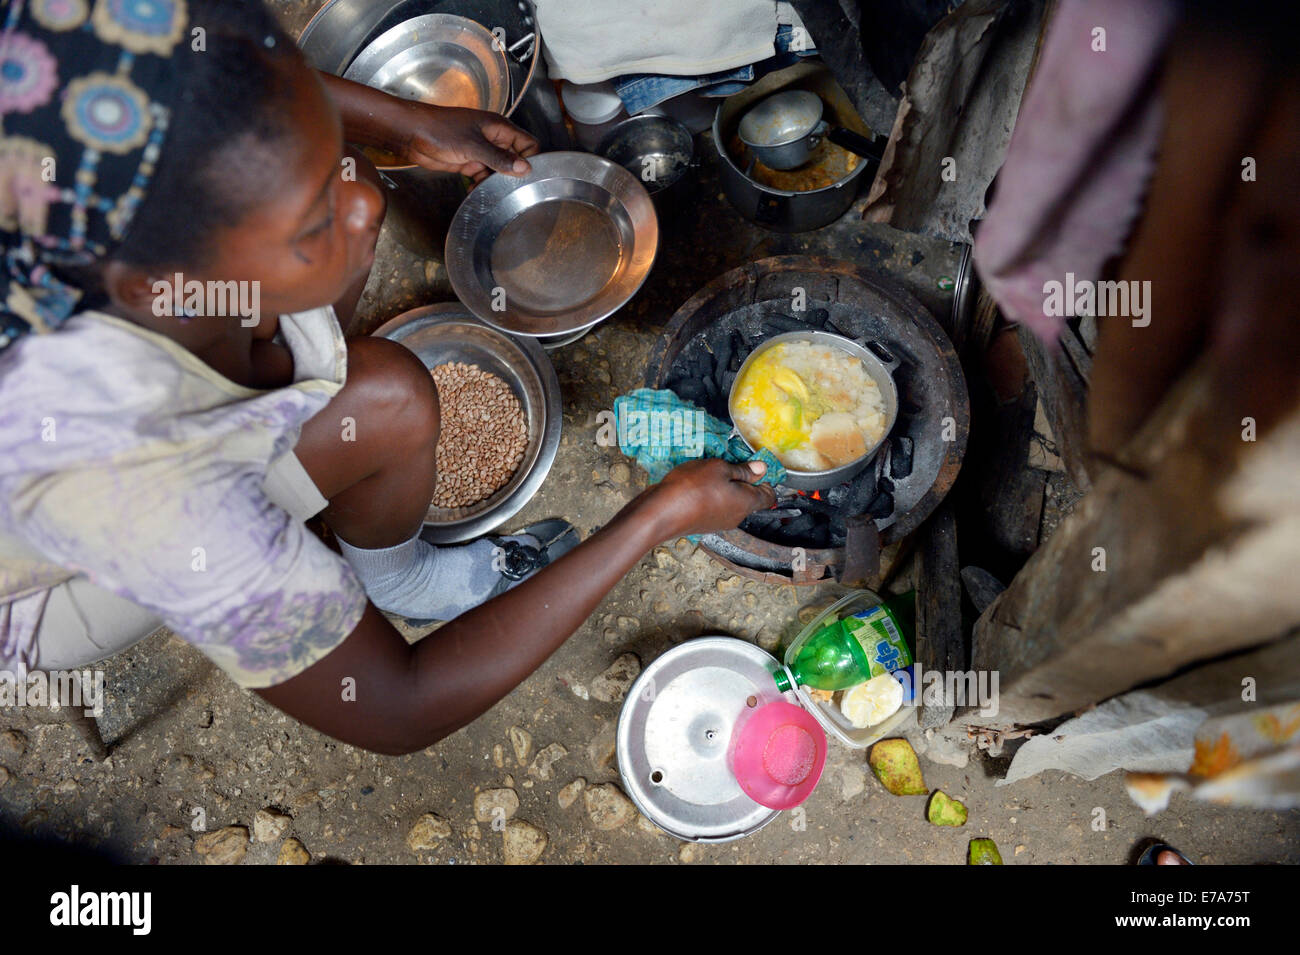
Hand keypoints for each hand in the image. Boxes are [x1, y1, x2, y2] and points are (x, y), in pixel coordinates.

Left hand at [391, 103, 539, 182]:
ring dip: (496, 183)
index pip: (527, 143)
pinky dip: (482, 185)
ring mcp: (480, 150)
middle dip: (512, 175)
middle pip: (514, 159)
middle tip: (509, 190)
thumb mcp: (473, 146)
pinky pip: (483, 175)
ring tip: (491, 194)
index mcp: (498, 128)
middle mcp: (492, 138)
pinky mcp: (468, 161)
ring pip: (498, 170)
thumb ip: (499, 158)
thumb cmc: (439, 130)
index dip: (530, 159)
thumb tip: (524, 168)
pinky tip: (476, 192)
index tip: (527, 177)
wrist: (411, 133)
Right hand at [644, 459, 776, 538]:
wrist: (661, 513)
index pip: (769, 495)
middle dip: (742, 480)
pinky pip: (715, 506)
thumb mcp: (719, 468)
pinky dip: (711, 495)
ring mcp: (720, 522)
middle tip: (728, 463)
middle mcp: (737, 516)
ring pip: (731, 502)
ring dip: (725, 487)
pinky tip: (697, 484)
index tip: (754, 465)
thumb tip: (762, 468)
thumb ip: (743, 469)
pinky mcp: (704, 523)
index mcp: (747, 503)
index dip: (766, 479)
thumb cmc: (693, 487)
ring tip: (709, 472)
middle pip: (749, 498)